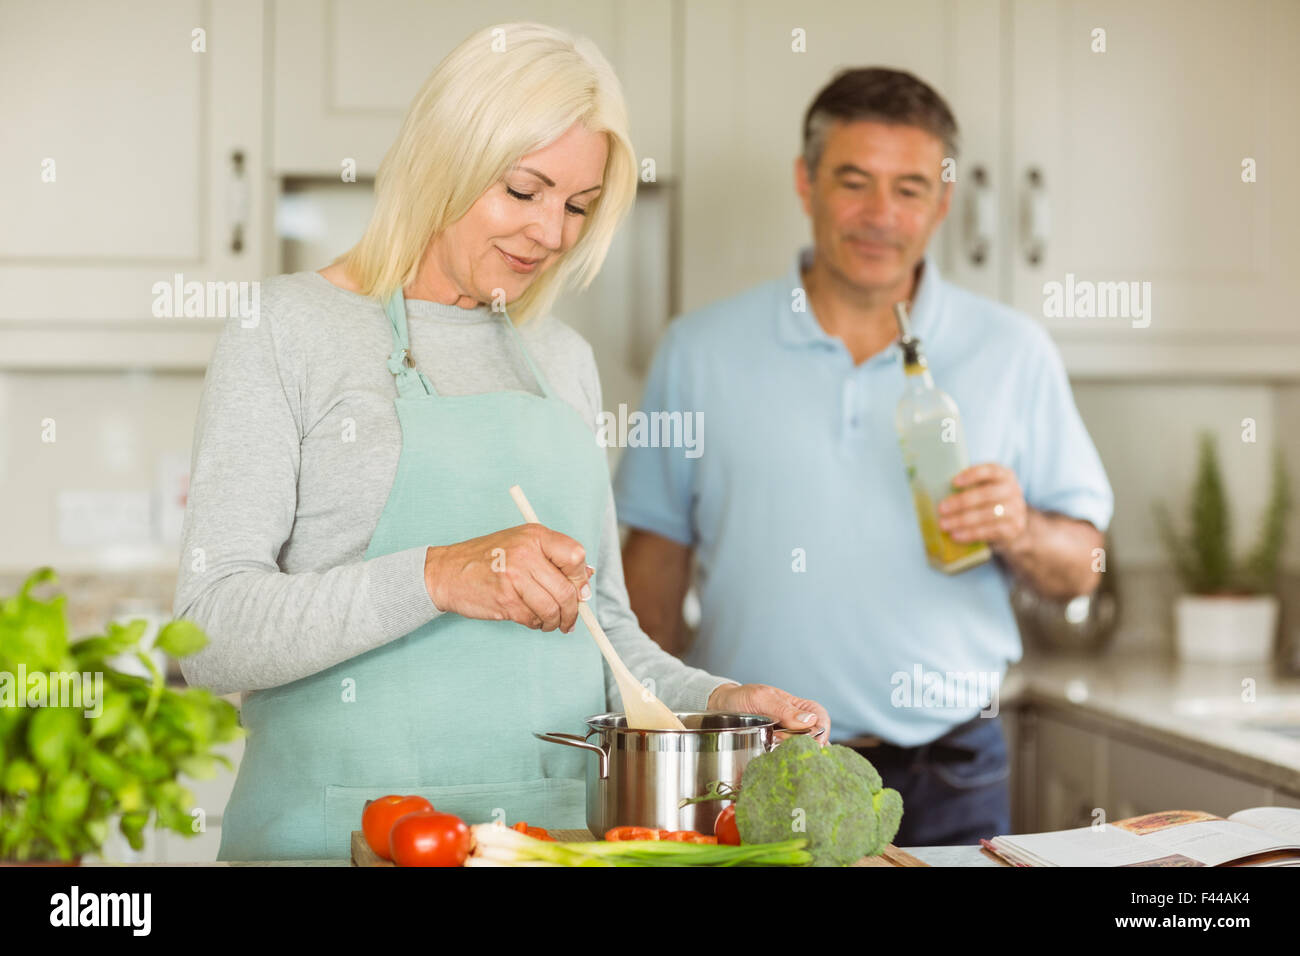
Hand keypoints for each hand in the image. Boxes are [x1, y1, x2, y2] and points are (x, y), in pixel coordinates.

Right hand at [424, 524, 593, 631]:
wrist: (447, 572)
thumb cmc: (488, 558)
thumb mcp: (521, 545)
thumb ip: (553, 558)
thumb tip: (588, 576)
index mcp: (534, 535)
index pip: (576, 556)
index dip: (580, 578)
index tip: (579, 590)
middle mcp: (526, 553)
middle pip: (567, 589)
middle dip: (573, 610)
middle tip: (570, 619)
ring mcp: (515, 577)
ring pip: (553, 609)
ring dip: (556, 622)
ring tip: (550, 622)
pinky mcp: (505, 601)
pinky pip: (534, 619)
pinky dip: (537, 625)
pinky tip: (532, 620)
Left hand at [707, 683, 831, 745]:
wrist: (719, 707)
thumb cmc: (741, 698)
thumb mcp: (761, 699)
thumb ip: (784, 709)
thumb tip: (810, 720)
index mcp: (797, 706)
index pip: (820, 716)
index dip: (822, 729)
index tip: (814, 741)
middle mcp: (794, 723)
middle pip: (814, 737)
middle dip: (803, 743)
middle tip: (783, 740)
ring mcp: (785, 737)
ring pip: (800, 749)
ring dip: (791, 752)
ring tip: (774, 745)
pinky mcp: (774, 749)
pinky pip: (786, 757)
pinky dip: (782, 759)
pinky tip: (773, 756)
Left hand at [938, 463, 1027, 553]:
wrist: (1012, 525)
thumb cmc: (990, 502)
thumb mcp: (985, 488)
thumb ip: (969, 486)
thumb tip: (935, 488)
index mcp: (1004, 475)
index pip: (990, 470)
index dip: (972, 475)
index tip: (953, 482)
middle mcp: (1013, 490)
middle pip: (986, 494)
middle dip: (961, 502)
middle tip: (941, 509)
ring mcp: (1016, 510)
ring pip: (987, 514)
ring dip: (962, 520)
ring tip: (944, 525)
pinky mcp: (1013, 529)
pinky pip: (990, 531)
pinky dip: (971, 534)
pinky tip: (956, 535)